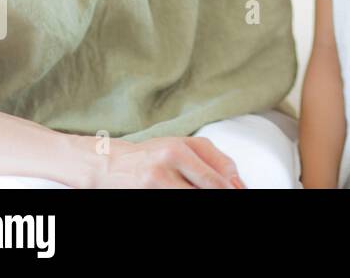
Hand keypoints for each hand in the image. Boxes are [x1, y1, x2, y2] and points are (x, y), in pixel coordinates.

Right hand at [100, 136, 244, 188]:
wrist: (110, 164)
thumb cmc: (153, 155)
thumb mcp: (183, 147)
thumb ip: (213, 160)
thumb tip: (237, 183)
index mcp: (180, 148)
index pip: (218, 175)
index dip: (232, 188)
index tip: (239, 192)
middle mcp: (167, 162)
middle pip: (208, 187)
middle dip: (222, 195)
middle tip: (231, 198)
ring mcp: (155, 181)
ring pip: (192, 196)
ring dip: (204, 198)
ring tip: (200, 192)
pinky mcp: (145, 194)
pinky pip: (174, 201)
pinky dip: (184, 199)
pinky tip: (186, 194)